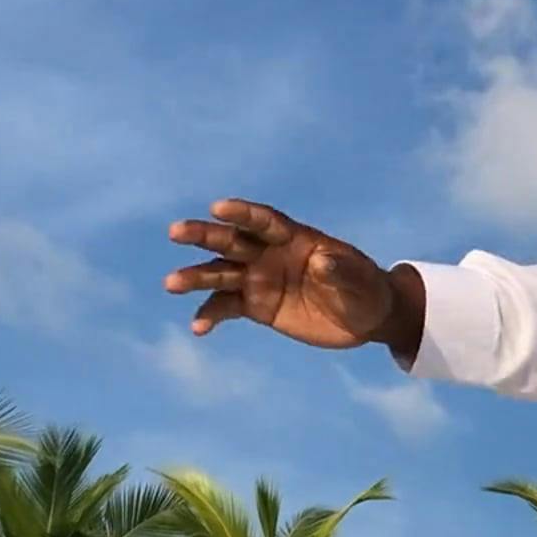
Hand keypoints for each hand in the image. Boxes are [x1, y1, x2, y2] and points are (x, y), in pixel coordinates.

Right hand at [164, 203, 422, 356]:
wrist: (365, 319)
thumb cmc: (366, 289)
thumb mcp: (360, 281)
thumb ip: (340, 270)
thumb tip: (322, 260)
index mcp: (295, 238)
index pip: (265, 221)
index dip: (243, 213)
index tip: (218, 208)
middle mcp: (270, 254)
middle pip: (232, 241)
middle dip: (204, 235)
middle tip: (176, 232)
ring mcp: (259, 279)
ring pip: (221, 273)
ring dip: (195, 277)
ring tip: (171, 283)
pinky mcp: (256, 306)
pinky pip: (226, 307)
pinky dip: (210, 315)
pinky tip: (198, 328)